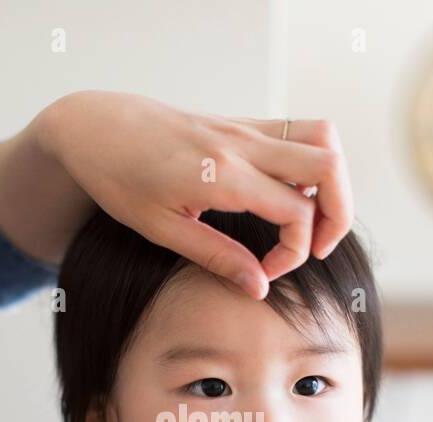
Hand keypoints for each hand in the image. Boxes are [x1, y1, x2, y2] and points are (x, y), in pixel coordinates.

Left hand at [37, 91, 352, 298]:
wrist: (94, 125)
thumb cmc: (117, 177)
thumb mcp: (160, 228)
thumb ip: (216, 256)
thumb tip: (259, 288)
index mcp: (220, 174)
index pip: (295, 213)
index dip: (294, 253)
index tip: (265, 274)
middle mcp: (241, 143)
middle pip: (329, 166)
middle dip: (337, 216)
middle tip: (315, 248)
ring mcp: (244, 127)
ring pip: (323, 138)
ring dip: (332, 183)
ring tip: (310, 220)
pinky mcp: (241, 122)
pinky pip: (299, 130)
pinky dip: (311, 163)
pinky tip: (287, 197)